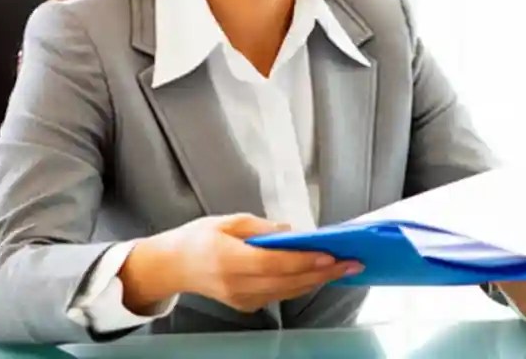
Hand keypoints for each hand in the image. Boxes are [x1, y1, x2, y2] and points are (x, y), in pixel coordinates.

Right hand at [120, 213, 361, 313]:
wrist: (171, 267)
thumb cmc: (198, 238)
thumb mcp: (226, 221)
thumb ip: (260, 226)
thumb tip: (291, 232)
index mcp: (229, 259)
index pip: (275, 264)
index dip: (305, 261)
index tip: (332, 255)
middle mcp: (236, 284)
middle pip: (288, 282)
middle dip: (324, 273)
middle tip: (353, 262)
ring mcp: (241, 299)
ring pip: (288, 292)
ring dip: (318, 280)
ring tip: (345, 268)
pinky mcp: (245, 305)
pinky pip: (280, 295)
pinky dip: (302, 285)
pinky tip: (320, 274)